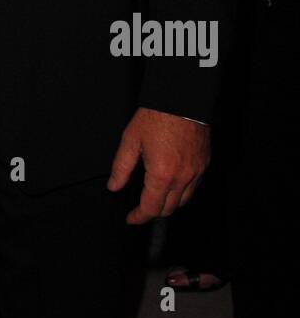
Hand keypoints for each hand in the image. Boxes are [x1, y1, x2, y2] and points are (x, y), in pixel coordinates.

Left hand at [106, 107, 209, 224]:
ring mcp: (196, 172)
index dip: (139, 217)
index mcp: (161, 174)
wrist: (181, 99)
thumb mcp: (131, 140)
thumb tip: (114, 186)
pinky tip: (171, 183)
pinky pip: (194, 187)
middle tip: (140, 208)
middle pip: (168, 209)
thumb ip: (121, 167)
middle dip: (152, 212)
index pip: (151, 208)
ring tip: (156, 197)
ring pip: (184, 201)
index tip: (131, 218)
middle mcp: (182, 177)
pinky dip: (182, 191)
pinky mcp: (204, 164)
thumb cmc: (156, 116)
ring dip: (169, 203)